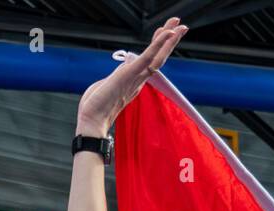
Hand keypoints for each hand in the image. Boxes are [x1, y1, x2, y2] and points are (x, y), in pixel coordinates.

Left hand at [76, 17, 186, 135]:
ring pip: (158, 57)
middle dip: (169, 41)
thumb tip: (117, 73)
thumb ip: (114, 77)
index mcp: (132, 83)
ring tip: (182, 25)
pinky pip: (148, 57)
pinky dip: (158, 44)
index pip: (148, 62)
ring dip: (170, 40)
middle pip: (158, 58)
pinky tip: (167, 32)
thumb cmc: (94, 108)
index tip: (163, 32)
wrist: (92, 122)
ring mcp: (135, 78)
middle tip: (182, 26)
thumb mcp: (105, 87)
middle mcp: (138, 80)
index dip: (157, 47)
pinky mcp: (130, 74)